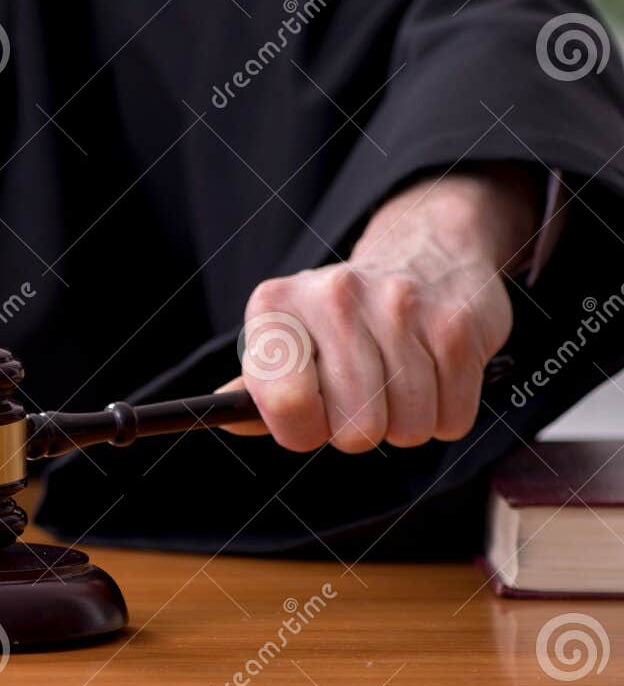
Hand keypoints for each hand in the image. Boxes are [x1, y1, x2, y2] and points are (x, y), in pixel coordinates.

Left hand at [222, 167, 540, 452]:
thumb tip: (229, 421)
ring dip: (404, 425)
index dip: (300, 429)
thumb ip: (259, 385)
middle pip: (354, 428)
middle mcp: (334, 296)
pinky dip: (444, 415)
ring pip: (408, 428)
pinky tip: (430, 377)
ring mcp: (400, 306)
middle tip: (358, 399)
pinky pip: (453, 419)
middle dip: (357, 431)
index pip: (284, 402)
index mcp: (277, 304)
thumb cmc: (339, 317)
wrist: (423, 254)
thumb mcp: (286, 337)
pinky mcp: (457, 324)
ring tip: (393, 385)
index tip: (309, 417)